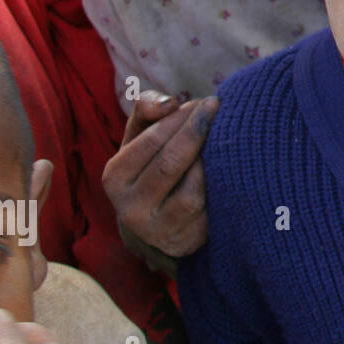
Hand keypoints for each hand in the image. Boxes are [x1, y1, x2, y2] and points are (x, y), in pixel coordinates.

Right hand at [103, 91, 214, 272]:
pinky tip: (229, 167)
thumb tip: (169, 103)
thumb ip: (147, 108)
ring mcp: (158, 230)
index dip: (182, 117)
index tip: (205, 102)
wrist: (159, 219)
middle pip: (171, 163)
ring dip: (211, 162)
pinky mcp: (185, 241)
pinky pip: (209, 211)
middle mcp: (130, 208)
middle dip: (199, 132)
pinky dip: (221, 186)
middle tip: (219, 109)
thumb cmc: (151, 164)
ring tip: (225, 139)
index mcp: (114, 177)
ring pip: (192, 191)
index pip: (151, 140)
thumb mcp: (140, 136)